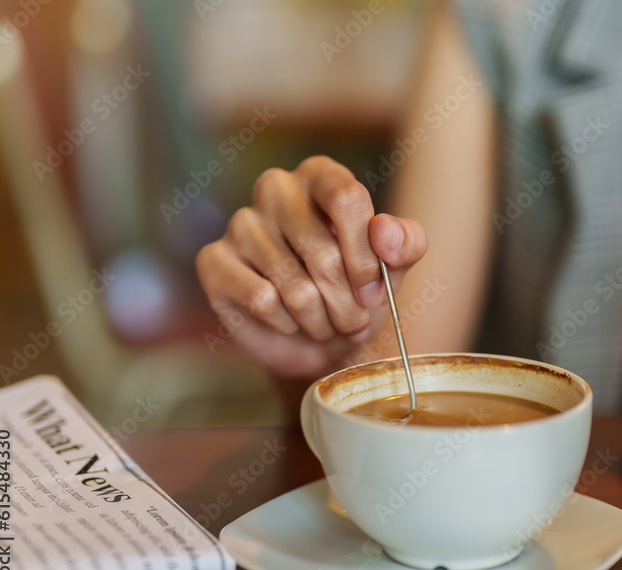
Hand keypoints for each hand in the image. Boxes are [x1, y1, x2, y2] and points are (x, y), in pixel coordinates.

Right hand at [196, 156, 427, 377]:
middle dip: (347, 304)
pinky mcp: (214, 260)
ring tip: (324, 323)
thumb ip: (406, 243)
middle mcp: (276, 188)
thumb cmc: (356, 292)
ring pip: (295, 287)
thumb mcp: (394, 268)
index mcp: (321, 176)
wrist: (317, 340)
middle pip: (324, 252)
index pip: (347, 199)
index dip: (365, 257)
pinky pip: (262, 300)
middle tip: (352, 322)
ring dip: (321, 320)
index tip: (374, 294)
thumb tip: (385, 231)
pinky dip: (286, 323)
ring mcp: (241, 222)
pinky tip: (288, 320)